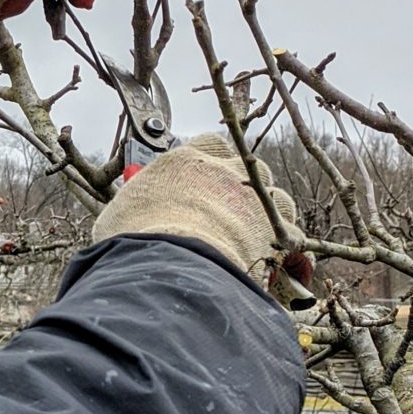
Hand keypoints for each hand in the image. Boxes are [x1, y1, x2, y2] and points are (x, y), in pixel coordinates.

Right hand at [91, 134, 312, 298]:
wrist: (171, 267)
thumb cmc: (135, 242)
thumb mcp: (121, 215)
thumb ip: (136, 204)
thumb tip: (129, 210)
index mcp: (187, 162)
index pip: (211, 146)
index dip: (211, 164)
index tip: (204, 182)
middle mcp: (226, 172)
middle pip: (249, 168)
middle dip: (243, 189)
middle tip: (229, 215)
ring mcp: (255, 199)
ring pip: (276, 197)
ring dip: (267, 215)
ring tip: (252, 239)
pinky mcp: (276, 231)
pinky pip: (291, 234)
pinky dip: (283, 249)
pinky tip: (272, 264)